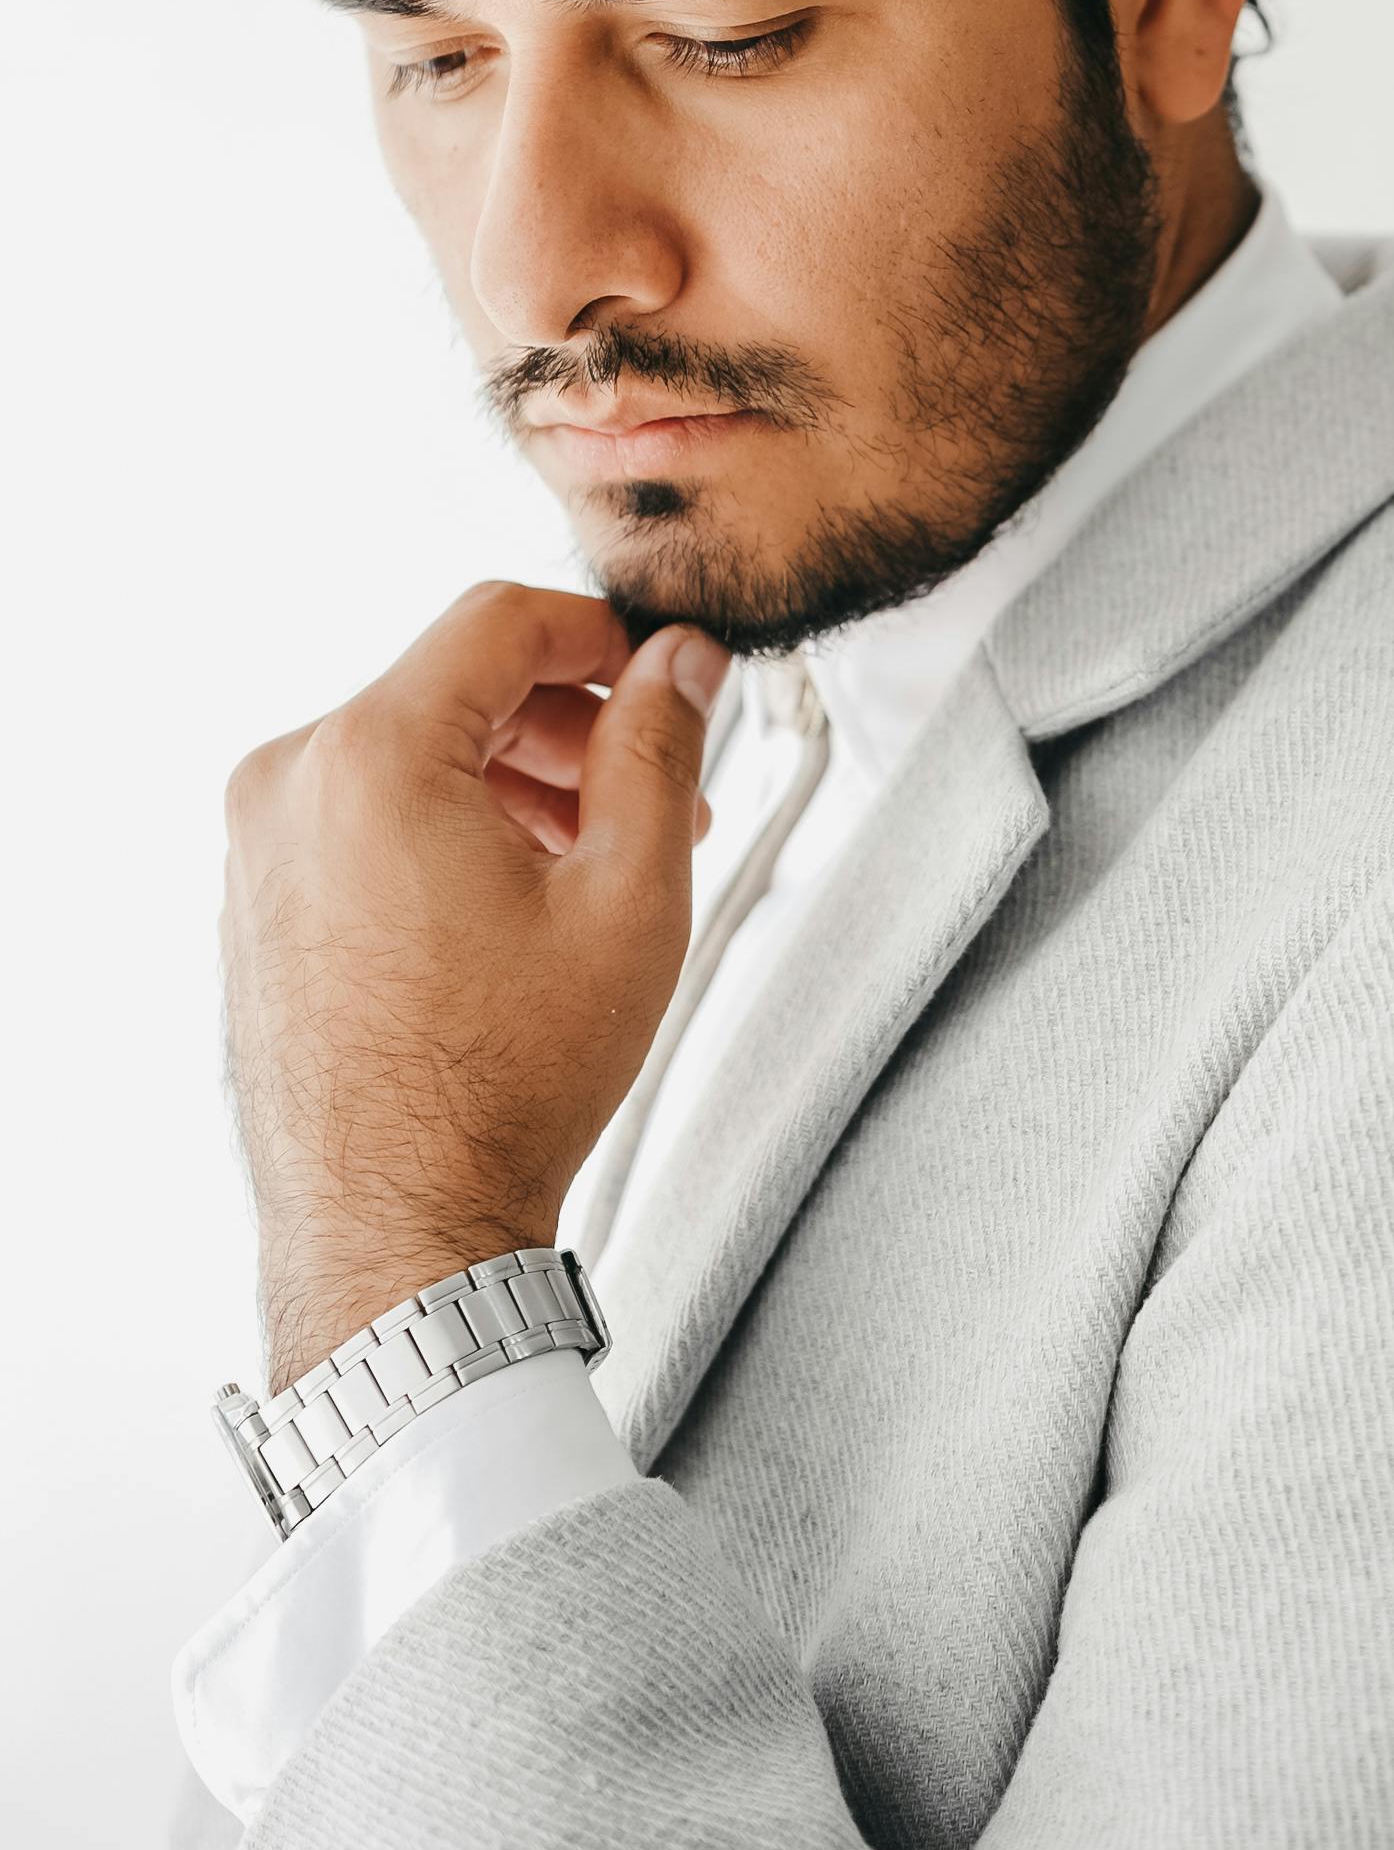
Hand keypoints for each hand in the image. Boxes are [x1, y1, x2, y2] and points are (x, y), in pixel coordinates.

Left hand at [221, 582, 727, 1389]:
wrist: (397, 1227)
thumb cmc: (501, 1090)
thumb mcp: (629, 897)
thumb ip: (660, 749)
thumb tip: (679, 665)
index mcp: (371, 756)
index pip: (500, 621)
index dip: (604, 635)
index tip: (662, 672)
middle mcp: (291, 786)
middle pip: (453, 687)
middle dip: (568, 727)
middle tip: (658, 790)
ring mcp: (259, 850)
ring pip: (408, 754)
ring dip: (513, 782)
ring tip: (597, 862)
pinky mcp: (256, 906)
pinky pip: (362, 819)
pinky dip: (445, 830)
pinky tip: (519, 904)